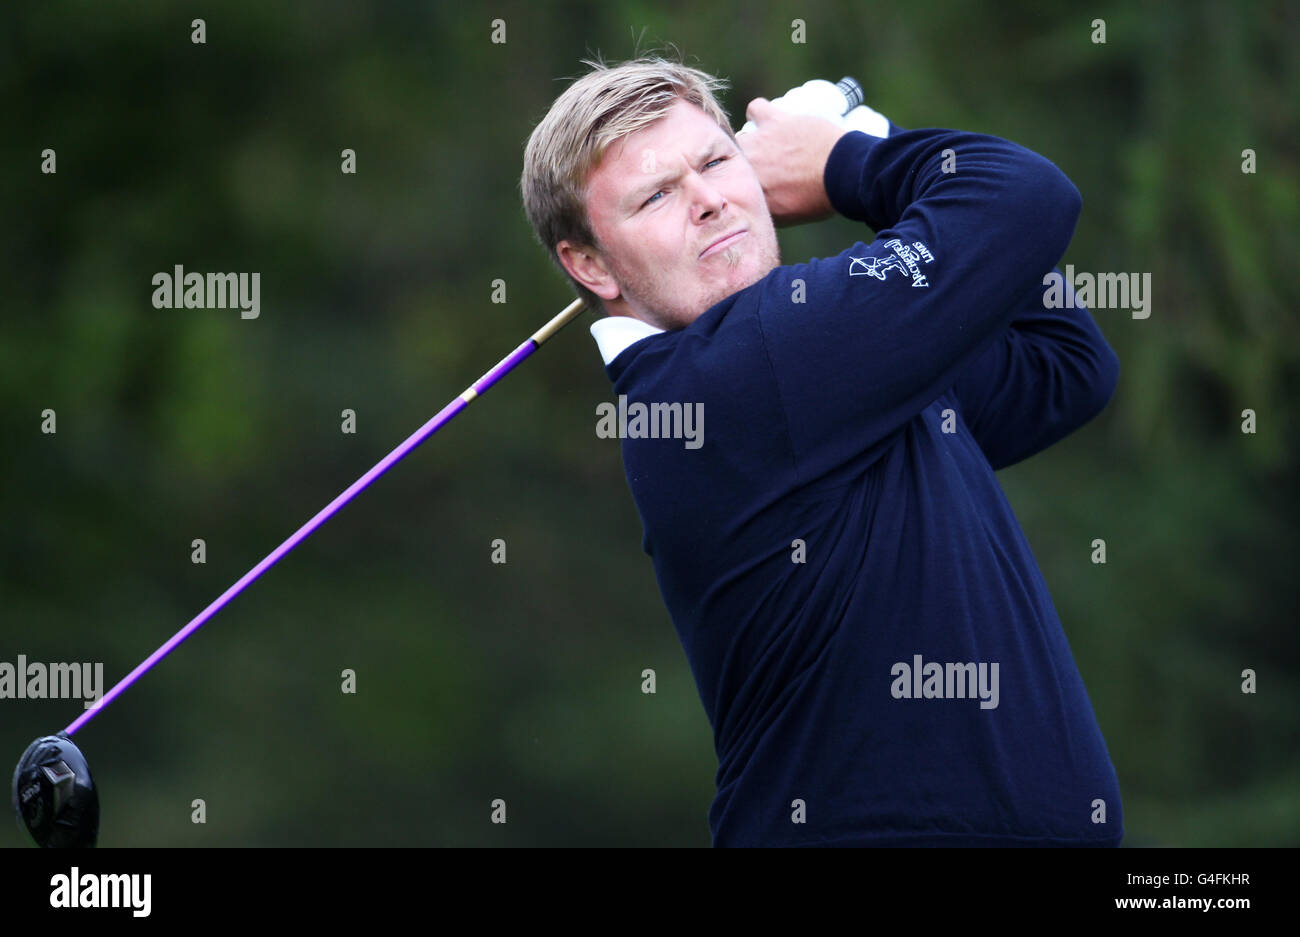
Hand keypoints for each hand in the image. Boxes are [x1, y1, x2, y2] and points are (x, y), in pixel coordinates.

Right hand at [737, 97, 848, 226]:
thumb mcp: (786, 217)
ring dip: (752, 142)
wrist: (842, 173)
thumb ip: (765, 210)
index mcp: (747, 192)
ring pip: (741, 138)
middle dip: (745, 164)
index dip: (740, 184)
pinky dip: (759, 113)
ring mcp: (756, 143)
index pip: (730, 186)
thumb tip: (757, 207)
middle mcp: (745, 167)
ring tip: (770, 146)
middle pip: (733, 161)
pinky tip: (768, 119)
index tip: (752, 185)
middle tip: (766, 168)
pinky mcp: (772, 121)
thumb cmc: (819, 198)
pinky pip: (755, 109)